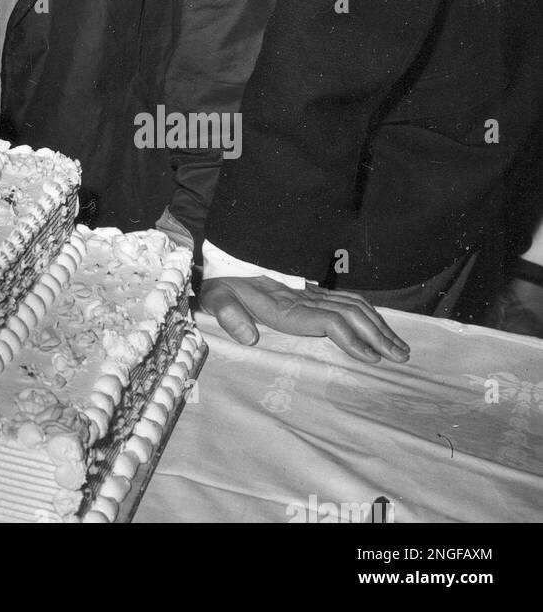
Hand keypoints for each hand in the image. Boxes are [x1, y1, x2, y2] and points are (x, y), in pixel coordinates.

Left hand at [200, 275, 411, 364]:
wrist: (223, 262)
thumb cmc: (220, 285)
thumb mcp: (217, 299)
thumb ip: (229, 316)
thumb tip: (249, 337)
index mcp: (285, 305)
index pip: (328, 320)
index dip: (351, 338)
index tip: (371, 357)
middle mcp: (303, 298)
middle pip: (350, 314)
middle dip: (378, 335)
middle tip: (401, 357)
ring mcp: (309, 294)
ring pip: (354, 307)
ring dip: (379, 326)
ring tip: (401, 347)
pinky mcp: (310, 293)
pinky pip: (346, 301)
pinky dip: (369, 314)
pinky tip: (381, 327)